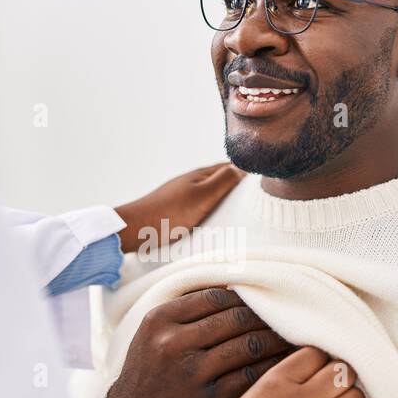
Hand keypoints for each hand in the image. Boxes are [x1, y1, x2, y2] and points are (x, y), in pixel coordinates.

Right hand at [105, 288, 293, 397]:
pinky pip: (251, 376)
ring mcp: (192, 374)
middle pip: (236, 319)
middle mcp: (173, 344)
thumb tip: (234, 288)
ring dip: (275, 340)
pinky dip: (271, 366)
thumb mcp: (152, 334)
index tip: (259, 302)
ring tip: (290, 337)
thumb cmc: (149, 373)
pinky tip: (282, 364)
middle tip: (284, 317)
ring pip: (248, 345)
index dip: (244, 298)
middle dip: (265, 317)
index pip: (215, 297)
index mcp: (160, 320)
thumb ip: (187, 311)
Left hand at [113, 163, 243, 254]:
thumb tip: (242, 167)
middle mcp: (190, 182)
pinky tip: (212, 223)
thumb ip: (223, 181)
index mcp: (198, 175)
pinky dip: (210, 212)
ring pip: (209, 195)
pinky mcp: (174, 210)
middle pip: (219, 181)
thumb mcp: (202, 197)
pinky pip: (198, 207)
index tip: (263, 183)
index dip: (246, 174)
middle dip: (236, 188)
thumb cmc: (168, 214)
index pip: (229, 168)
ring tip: (237, 214)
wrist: (134, 230)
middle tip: (255, 201)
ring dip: (222, 202)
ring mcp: (180, 196)